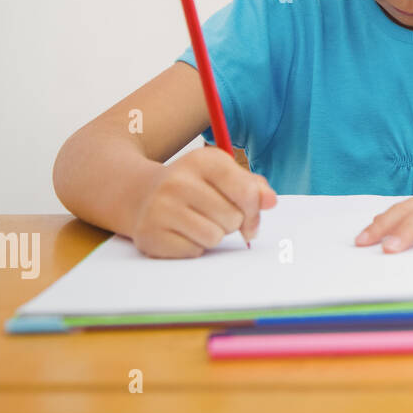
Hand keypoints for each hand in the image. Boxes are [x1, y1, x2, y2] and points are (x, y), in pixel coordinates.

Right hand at [132, 147, 276, 256]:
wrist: (141, 194)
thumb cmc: (194, 186)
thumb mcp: (224, 175)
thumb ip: (253, 187)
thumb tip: (271, 201)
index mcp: (203, 160)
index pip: (247, 191)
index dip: (255, 210)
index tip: (250, 217)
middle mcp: (178, 180)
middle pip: (233, 218)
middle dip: (232, 222)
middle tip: (214, 215)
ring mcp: (160, 207)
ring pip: (214, 237)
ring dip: (214, 236)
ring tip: (198, 222)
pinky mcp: (150, 234)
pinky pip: (194, 251)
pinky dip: (194, 247)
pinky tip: (182, 232)